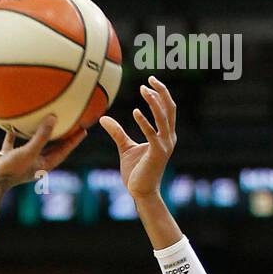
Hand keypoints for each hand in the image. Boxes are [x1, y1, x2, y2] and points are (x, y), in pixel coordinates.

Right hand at [0, 115, 87, 188]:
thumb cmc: (11, 170)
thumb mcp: (29, 152)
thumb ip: (42, 136)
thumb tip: (53, 117)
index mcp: (43, 166)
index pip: (63, 151)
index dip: (74, 140)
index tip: (84, 128)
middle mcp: (34, 163)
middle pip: (52, 146)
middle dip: (61, 135)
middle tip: (71, 120)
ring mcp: (21, 159)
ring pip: (33, 143)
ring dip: (39, 132)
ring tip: (46, 117)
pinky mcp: (8, 156)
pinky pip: (13, 141)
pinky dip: (15, 132)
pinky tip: (15, 120)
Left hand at [99, 75, 175, 199]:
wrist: (141, 193)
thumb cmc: (135, 172)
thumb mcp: (125, 148)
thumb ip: (117, 132)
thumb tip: (103, 118)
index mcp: (165, 135)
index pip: (167, 109)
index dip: (161, 93)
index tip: (149, 81)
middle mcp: (168, 138)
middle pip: (169, 109)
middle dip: (161, 92)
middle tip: (149, 80)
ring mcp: (164, 145)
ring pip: (163, 118)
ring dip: (154, 102)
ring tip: (144, 90)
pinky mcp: (157, 153)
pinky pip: (152, 134)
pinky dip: (144, 122)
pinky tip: (134, 112)